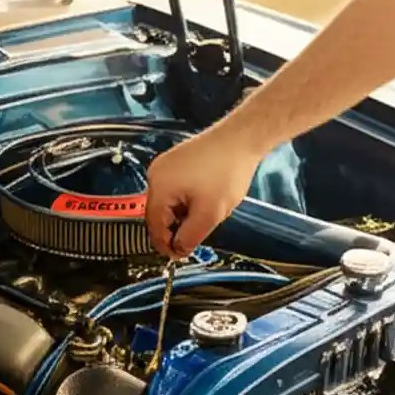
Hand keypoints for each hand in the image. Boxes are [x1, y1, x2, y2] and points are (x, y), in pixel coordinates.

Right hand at [145, 127, 262, 258]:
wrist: (240, 138)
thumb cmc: (226, 171)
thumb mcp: (210, 214)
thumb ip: (190, 237)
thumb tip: (178, 250)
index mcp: (159, 187)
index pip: (154, 226)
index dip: (166, 245)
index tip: (180, 255)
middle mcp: (155, 175)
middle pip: (158, 214)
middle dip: (175, 229)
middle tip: (195, 238)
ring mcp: (164, 166)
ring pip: (167, 203)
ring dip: (181, 215)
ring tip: (204, 215)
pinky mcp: (175, 161)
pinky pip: (173, 190)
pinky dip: (185, 201)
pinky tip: (202, 201)